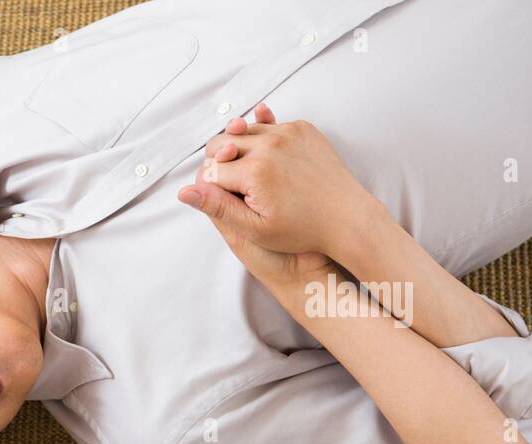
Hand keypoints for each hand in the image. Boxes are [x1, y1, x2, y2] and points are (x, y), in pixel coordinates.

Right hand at [178, 103, 381, 265]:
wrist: (347, 217)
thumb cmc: (301, 229)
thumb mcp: (253, 227)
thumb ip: (217, 206)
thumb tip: (184, 191)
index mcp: (254, 171)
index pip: (210, 170)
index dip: (212, 188)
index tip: (227, 201)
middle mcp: (269, 145)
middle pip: (221, 143)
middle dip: (220, 163)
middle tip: (235, 187)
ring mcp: (288, 132)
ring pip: (242, 131)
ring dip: (239, 150)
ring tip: (252, 176)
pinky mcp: (302, 128)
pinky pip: (269, 126)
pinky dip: (262, 141)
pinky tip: (270, 163)